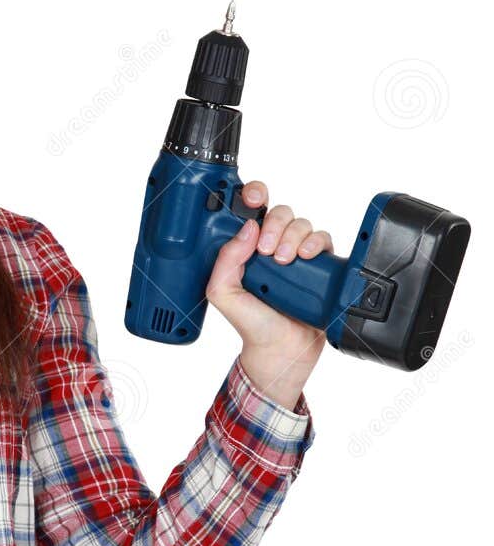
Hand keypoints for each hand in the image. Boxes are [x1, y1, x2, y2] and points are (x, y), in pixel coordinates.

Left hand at [206, 180, 331, 408]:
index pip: (252, 210)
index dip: (254, 195)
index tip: (252, 199)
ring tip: (284, 261)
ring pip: (301, 223)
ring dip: (293, 237)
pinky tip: (306, 257)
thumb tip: (247, 229)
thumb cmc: (251, 324)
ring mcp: (296, 255)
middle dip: (274, 225)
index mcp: (247, 249)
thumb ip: (225, 261)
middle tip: (266, 250)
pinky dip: (315, 243)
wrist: (279, 351)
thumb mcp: (223, 294)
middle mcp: (272, 246)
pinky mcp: (319, 265)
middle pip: (280, 212)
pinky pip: (323, 239)